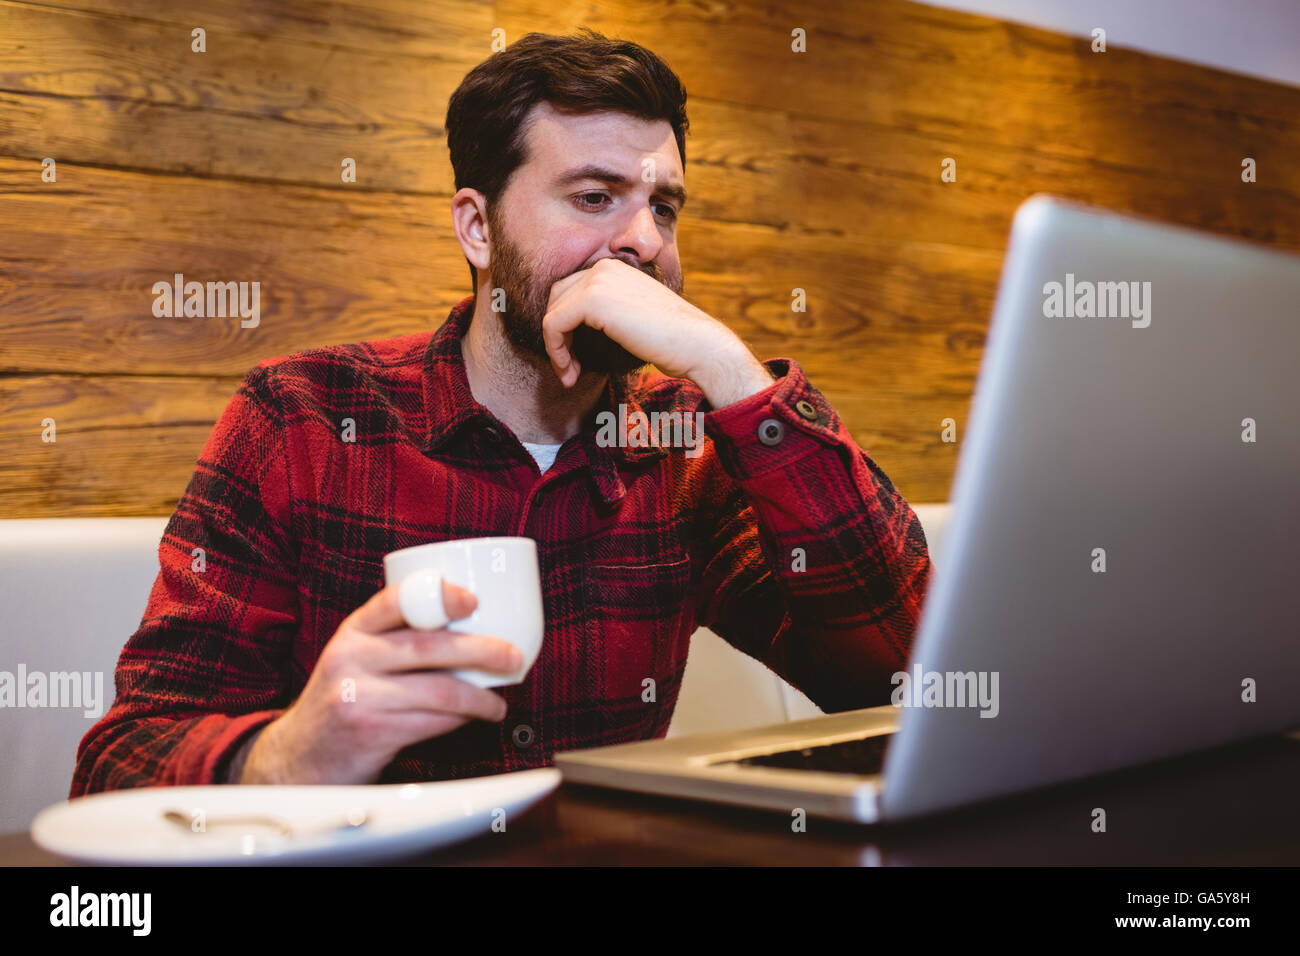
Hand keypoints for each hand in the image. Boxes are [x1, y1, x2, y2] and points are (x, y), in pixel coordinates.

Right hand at [231, 580, 520, 784]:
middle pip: (427, 646)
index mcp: (352, 632)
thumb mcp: (356, 657)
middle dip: (480, 650)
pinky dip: (459, 721)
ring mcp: (359, 697)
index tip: (473, 600)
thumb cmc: (344, 698)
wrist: (300, 756)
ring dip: (478, 696)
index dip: (439, 595)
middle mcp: (351, 659)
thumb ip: (396, 638)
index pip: (395, 600)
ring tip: (498, 701)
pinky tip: (472, 718)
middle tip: (511, 656)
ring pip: (437, 691)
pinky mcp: (371, 733)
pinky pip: (430, 723)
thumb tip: (473, 626)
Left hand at [542, 258, 768, 403]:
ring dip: (555, 348)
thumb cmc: (671, 339)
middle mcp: (603, 267)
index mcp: (614, 268)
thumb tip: (577, 331)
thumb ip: (607, 315)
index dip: (565, 326)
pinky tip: (569, 372)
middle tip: (568, 368)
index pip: (570, 291)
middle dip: (557, 335)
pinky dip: (555, 352)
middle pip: (556, 299)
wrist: (695, 342)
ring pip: (552, 313)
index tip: (575, 359)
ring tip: (568, 375)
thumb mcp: (632, 317)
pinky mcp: (592, 300)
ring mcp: (597, 280)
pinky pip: (553, 325)